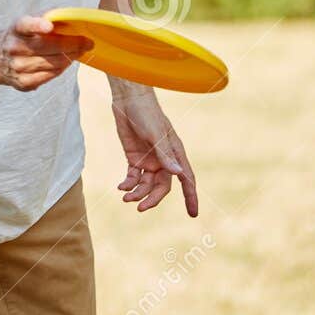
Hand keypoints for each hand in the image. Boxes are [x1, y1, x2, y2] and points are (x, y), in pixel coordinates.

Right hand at [0, 15, 92, 90]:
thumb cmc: (21, 36)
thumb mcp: (28, 20)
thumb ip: (47, 16)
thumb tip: (72, 17)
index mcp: (16, 28)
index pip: (26, 25)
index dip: (37, 25)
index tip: (49, 26)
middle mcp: (14, 47)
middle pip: (49, 47)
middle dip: (73, 44)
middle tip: (88, 42)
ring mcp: (17, 67)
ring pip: (54, 63)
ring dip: (71, 57)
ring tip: (79, 51)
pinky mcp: (23, 83)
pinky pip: (51, 76)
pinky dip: (62, 69)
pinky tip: (65, 62)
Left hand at [112, 89, 197, 214]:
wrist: (128, 100)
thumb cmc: (146, 113)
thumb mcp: (155, 134)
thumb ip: (164, 154)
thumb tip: (178, 173)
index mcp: (175, 154)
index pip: (186, 179)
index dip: (190, 196)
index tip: (193, 214)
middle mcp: (164, 160)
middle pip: (162, 187)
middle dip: (152, 198)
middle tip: (140, 208)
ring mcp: (149, 160)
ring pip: (146, 184)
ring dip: (137, 193)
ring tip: (125, 197)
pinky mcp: (134, 158)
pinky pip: (133, 177)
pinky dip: (128, 184)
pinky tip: (121, 187)